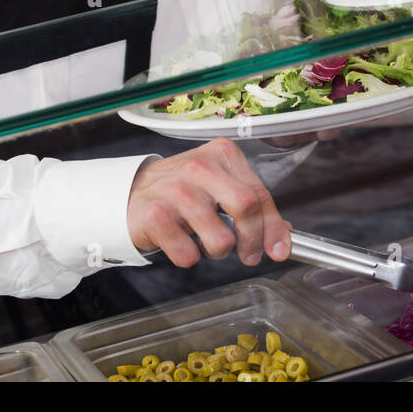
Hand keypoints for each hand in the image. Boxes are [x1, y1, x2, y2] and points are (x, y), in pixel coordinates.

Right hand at [126, 138, 291, 268]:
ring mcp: (175, 190)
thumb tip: (282, 235)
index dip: (273, 227)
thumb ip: (251, 205)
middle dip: (253, 240)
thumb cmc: (181, 191)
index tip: (279, 250)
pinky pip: (188, 255)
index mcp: (221, 154)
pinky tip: (179, 242)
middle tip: (249, 255)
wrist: (130, 193)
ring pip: (219, 239)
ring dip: (217, 251)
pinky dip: (189, 257)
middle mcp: (199, 166)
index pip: (258, 193)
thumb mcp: (218, 187)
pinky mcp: (154, 215)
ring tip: (204, 241)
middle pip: (246, 208)